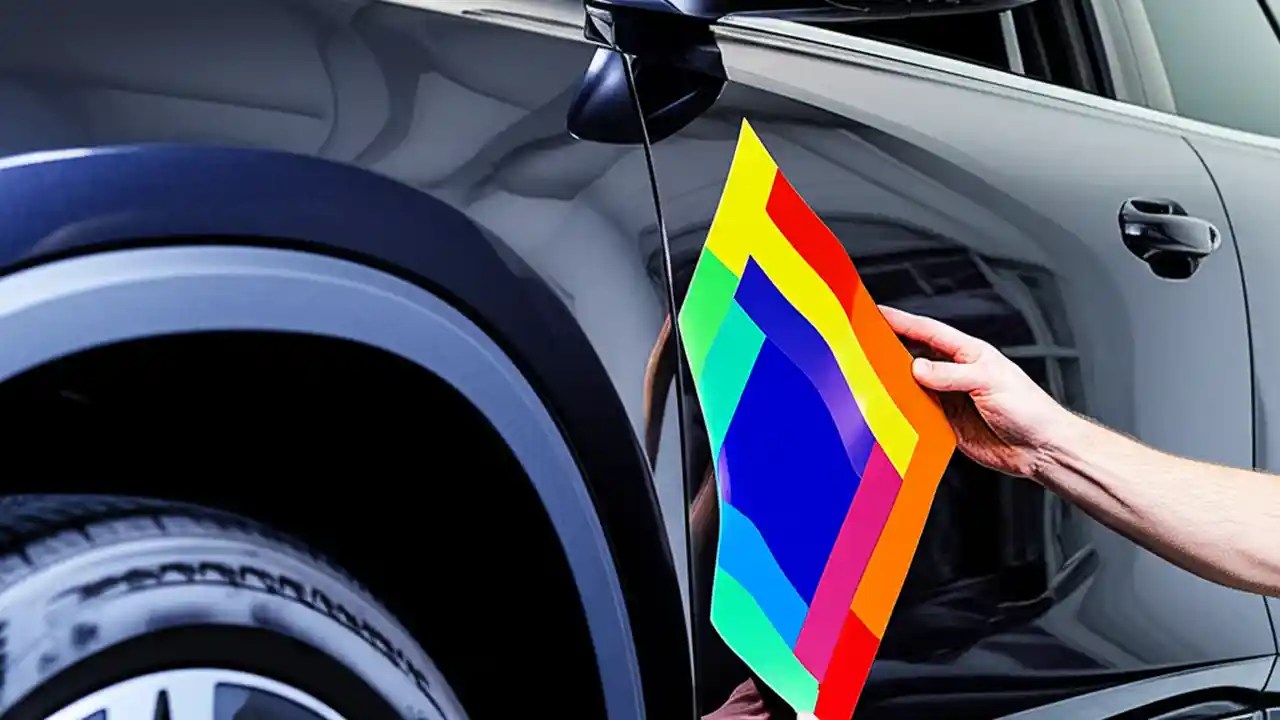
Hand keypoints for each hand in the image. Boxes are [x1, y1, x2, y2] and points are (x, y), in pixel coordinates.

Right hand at [879, 305, 1075, 478]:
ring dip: (893, 384)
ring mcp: (949, 399)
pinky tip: (888, 412)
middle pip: (914, 357)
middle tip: (862, 345)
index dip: (902, 321)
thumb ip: (952, 375)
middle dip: (890, 349)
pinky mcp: (946, 425)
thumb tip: (917, 367)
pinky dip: (902, 413)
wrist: (1041, 449)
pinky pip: (917, 415)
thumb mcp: (990, 382)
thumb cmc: (1030, 409)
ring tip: (867, 379)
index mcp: (969, 354)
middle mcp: (955, 374)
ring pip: (912, 387)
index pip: (928, 332)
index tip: (877, 312)